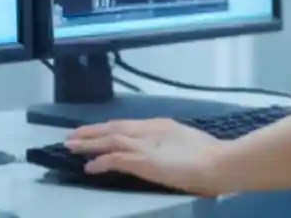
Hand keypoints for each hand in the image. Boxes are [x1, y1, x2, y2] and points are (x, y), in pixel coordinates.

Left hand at [64, 118, 226, 195]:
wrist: (219, 162)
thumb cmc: (211, 157)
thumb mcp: (186, 142)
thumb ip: (169, 144)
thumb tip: (160, 150)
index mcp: (159, 125)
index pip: (126, 125)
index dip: (107, 128)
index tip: (93, 131)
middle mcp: (149, 130)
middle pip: (113, 128)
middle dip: (91, 132)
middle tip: (71, 136)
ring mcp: (146, 145)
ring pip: (109, 140)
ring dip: (89, 143)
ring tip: (71, 146)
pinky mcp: (144, 161)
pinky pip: (115, 159)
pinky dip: (101, 161)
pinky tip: (89, 166)